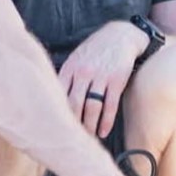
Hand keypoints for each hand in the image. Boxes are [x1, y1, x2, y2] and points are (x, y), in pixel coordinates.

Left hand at [59, 21, 146, 137]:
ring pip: (92, 108)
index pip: (58, 95)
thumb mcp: (76, 58)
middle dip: (72, 124)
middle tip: (70, 140)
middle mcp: (83, 72)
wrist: (121, 35)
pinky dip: (106, 121)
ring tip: (88, 139)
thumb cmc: (95, 49)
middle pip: (74, 104)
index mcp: (69, 67)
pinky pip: (110, 105)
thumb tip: (53, 101)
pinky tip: (103, 132)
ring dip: (89, 126)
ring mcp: (101, 76)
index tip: (54, 128)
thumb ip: (66, 77)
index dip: (56, 113)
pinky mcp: (117, 80)